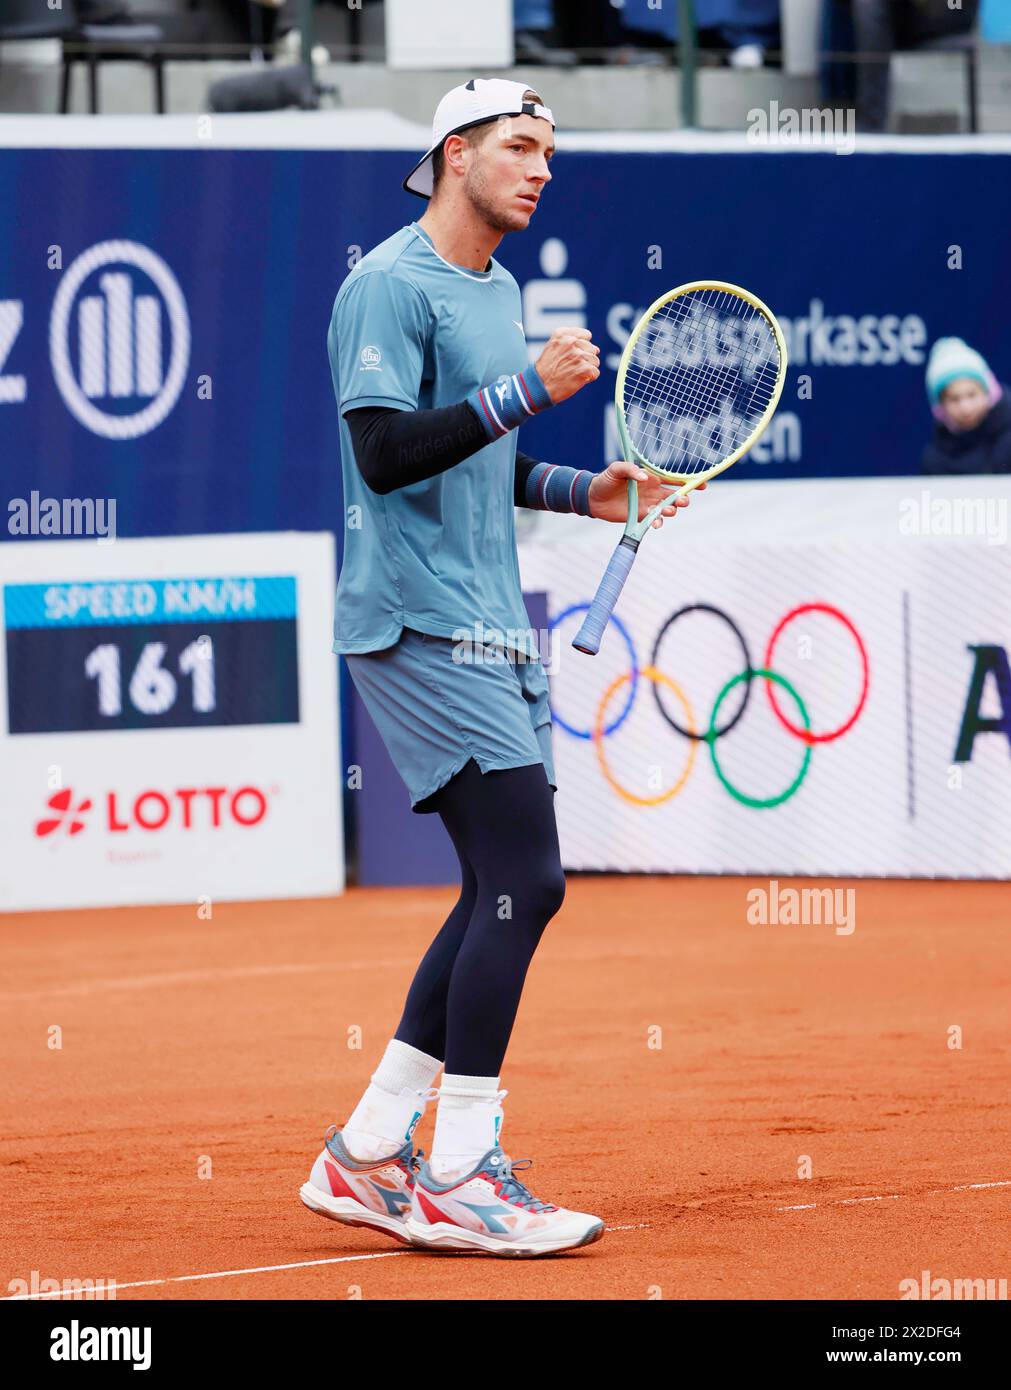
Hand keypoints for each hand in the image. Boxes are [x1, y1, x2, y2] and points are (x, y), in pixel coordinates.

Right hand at [534, 327, 600, 403]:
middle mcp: (571, 342)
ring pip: (595, 361)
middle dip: (585, 359)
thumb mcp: (552, 347)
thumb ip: (569, 342)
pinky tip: (577, 380)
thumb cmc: (546, 370)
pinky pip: (596, 372)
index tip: (573, 356)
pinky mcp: (584, 368)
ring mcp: (578, 355)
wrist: (539, 387)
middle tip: (571, 367)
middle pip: (592, 349)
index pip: (586, 335)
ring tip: (573, 374)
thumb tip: (596, 349)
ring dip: (587, 369)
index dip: (582, 347)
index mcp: (562, 334)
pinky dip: (589, 379)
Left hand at [587, 460, 705, 525]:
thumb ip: (629, 470)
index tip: (702, 484)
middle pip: (674, 497)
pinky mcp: (641, 517)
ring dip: (671, 511)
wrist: (593, 498)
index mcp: (651, 478)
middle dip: (682, 499)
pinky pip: (654, 521)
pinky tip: (655, 523)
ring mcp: (648, 505)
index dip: (689, 482)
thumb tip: (645, 477)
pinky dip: (657, 523)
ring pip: (666, 509)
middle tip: (683, 501)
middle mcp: (653, 492)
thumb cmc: (605, 479)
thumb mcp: (615, 469)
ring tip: (668, 511)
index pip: (674, 479)